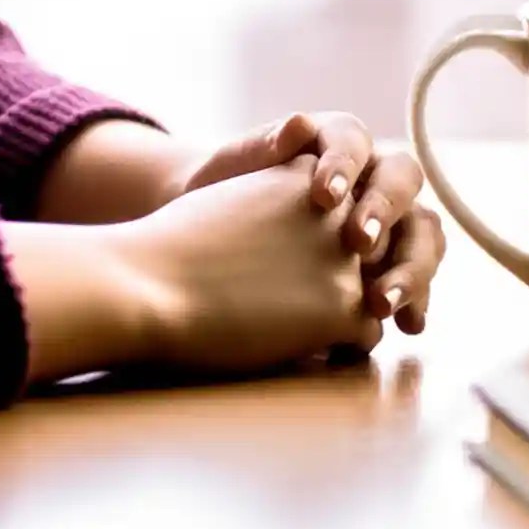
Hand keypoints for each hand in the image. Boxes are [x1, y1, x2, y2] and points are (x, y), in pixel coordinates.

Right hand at [112, 154, 381, 372]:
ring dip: (354, 314)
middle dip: (359, 276)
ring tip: (315, 332)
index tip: (312, 267)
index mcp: (308, 175)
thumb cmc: (172, 249)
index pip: (352, 208)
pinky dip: (343, 349)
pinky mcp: (345, 305)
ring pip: (378, 292)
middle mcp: (339, 209)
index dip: (337, 242)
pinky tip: (310, 353)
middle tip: (322, 303)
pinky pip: (368, 335)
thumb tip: (290, 234)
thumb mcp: (234, 200)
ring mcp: (348, 258)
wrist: (149, 284)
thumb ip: (276, 207)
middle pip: (375, 250)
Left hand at [179, 112, 446, 332]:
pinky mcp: (392, 260)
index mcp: (338, 140)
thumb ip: (260, 149)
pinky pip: (417, 274)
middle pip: (402, 182)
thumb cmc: (225, 194)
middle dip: (384, 212)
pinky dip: (416, 299)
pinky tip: (406, 325)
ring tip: (383, 303)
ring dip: (412, 265)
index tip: (322, 198)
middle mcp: (374, 173)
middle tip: (358, 245)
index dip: (344, 166)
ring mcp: (391, 219)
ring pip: (423, 230)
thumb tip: (299, 124)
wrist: (220, 236)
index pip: (353, 142)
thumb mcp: (230, 171)